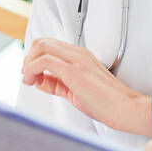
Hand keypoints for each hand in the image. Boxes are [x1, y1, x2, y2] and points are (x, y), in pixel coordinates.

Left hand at [21, 37, 151, 133]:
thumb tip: (40, 81)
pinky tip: (33, 80)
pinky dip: (32, 69)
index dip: (34, 57)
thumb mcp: (75, 91)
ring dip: (28, 62)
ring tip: (28, 78)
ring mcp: (77, 60)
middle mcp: (78, 54)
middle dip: (28, 57)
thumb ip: (57, 84)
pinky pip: (45, 61)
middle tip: (26, 74)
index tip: (30, 73)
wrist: (126, 109)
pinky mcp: (74, 71)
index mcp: (80, 56)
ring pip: (42, 46)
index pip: (49, 45)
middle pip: (43, 41)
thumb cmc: (108, 103)